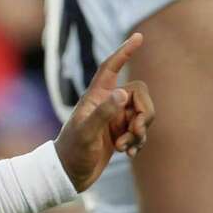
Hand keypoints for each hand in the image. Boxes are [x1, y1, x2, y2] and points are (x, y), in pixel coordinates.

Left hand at [54, 33, 153, 191]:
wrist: (68, 175)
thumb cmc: (72, 152)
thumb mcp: (86, 133)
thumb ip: (104, 113)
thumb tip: (123, 93)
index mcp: (94, 97)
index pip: (111, 68)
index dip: (124, 52)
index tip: (138, 37)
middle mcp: (106, 103)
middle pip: (139, 93)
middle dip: (144, 113)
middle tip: (135, 132)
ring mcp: (114, 118)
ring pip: (143, 113)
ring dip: (140, 131)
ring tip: (125, 147)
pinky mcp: (120, 132)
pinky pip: (141, 129)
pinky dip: (139, 141)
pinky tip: (130, 154)